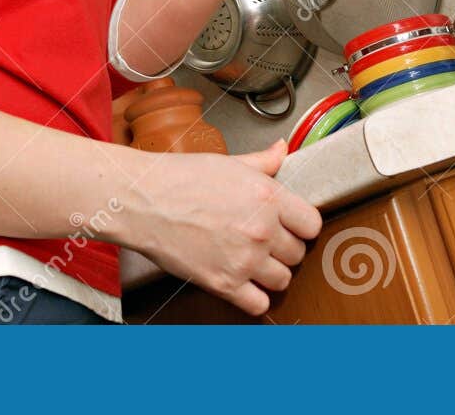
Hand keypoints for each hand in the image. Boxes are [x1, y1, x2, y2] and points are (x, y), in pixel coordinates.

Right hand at [120, 139, 322, 315]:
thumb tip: (282, 150)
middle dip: (284, 248)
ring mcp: (244, 260)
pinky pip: (258, 304)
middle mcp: (262, 230)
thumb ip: (263, 162)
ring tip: (252, 260)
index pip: (312, 224)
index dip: (301, 225)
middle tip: (264, 241)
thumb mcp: (229, 162)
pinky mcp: (224, 284)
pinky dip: (254, 298)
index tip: (290, 225)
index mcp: (267, 196)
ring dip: (270, 272)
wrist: (142, 201)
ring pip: (283, 280)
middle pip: (298, 253)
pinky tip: (243, 284)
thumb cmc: (180, 178)